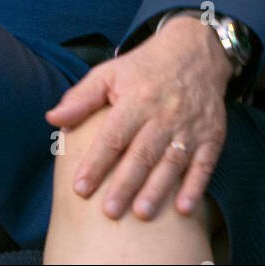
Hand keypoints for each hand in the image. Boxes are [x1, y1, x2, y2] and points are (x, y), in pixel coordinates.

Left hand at [45, 14, 234, 219]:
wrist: (196, 51)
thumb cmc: (145, 68)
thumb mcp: (110, 73)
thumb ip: (81, 98)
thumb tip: (52, 119)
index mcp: (137, 99)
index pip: (113, 135)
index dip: (96, 162)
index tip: (80, 188)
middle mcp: (164, 115)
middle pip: (142, 153)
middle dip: (126, 183)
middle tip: (109, 212)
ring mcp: (190, 126)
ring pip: (172, 162)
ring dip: (158, 189)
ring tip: (141, 213)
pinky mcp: (212, 136)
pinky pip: (205, 164)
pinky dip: (195, 187)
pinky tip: (183, 210)